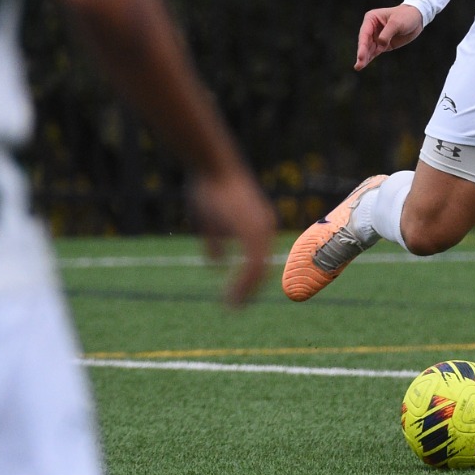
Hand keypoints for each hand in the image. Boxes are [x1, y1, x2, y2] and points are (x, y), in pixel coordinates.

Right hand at [191, 167, 277, 304]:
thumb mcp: (210, 220)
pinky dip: (243, 284)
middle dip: (248, 291)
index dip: (248, 281)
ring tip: (233, 307)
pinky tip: (233, 296)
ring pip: (258, 271)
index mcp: (258, 225)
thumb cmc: (209, 188)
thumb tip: (215, 263)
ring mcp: (261, 230)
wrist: (212, 166)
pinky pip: (252, 266)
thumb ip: (215, 241)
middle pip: (262, 270)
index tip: (236, 298)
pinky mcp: (253, 231)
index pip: (259, 261)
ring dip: (245, 292)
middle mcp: (265, 228)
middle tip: (235, 308)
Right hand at [355, 4, 424, 70]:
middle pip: (364, 42)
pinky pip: (374, 52)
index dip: (362, 45)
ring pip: (368, 49)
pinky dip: (369, 58)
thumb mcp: (397, 23)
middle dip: (362, 53)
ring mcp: (376, 37)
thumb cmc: (406, 16)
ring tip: (358, 67)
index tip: (361, 56)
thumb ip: (387, 33)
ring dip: (364, 58)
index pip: (364, 33)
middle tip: (358, 65)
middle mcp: (371, 28)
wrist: (417, 19)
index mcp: (371, 19)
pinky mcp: (382, 44)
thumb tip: (380, 44)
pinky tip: (363, 65)